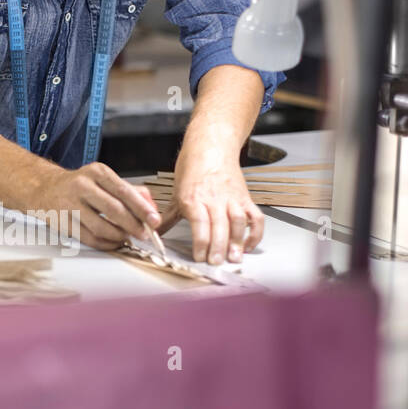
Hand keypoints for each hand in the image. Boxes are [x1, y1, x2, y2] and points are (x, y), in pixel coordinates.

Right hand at [31, 162, 161, 250]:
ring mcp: (70, 205)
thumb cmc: (79, 185)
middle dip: (134, 225)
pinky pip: (89, 238)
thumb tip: (151, 206)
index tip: (154, 220)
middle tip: (145, 234)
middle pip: (114, 210)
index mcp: (97, 172)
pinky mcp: (63, 222)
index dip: (142, 208)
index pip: (124, 191)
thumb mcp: (103, 179)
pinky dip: (106, 244)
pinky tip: (114, 242)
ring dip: (119, 236)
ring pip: (101, 227)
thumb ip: (130, 190)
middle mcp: (82, 186)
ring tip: (128, 238)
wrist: (45, 188)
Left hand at [163, 143, 264, 264]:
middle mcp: (214, 199)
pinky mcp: (245, 198)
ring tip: (235, 257)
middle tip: (216, 262)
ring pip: (238, 221)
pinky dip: (255, 232)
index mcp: (194, 199)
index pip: (200, 223)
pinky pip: (255, 217)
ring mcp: (231, 199)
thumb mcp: (176, 193)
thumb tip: (152, 233)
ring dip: (238, 241)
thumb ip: (166, 217)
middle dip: (219, 247)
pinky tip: (248, 245)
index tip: (199, 256)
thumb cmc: (193, 168)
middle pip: (220, 226)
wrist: (211, 146)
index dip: (201, 241)